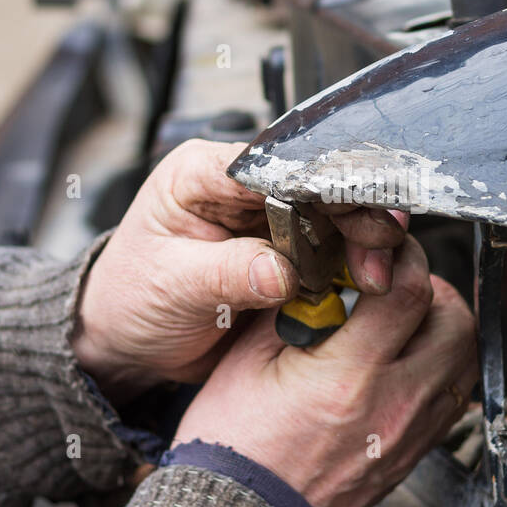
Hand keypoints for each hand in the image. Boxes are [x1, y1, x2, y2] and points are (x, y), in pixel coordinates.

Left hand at [71, 139, 406, 402]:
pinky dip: (351, 270)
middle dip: (355, 214)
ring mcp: (266, 222)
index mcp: (205, 174)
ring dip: (362, 244)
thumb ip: (227, 274)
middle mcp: (241, 189)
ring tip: (379, 274)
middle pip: (315, 185)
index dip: (322, 185)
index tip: (357, 212)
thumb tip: (281, 270)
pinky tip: (368, 284)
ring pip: (332, 218)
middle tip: (380, 250)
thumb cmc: (129, 300)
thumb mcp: (171, 285)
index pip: (275, 165)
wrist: (126, 341)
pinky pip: (329, 254)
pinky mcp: (284, 255)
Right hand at [171, 236, 478, 506]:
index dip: (402, 257)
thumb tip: (321, 272)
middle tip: (397, 283)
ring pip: (465, 359)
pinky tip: (404, 361)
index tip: (383, 251)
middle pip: (457, 322)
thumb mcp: (245, 362)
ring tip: (403, 320)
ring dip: (442, 328)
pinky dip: (441, 367)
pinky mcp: (414, 453)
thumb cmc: (235, 451)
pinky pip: (453, 397)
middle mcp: (394, 405)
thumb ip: (289, 308)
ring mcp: (411, 434)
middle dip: (433, 289)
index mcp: (348, 376)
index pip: (409, 292)